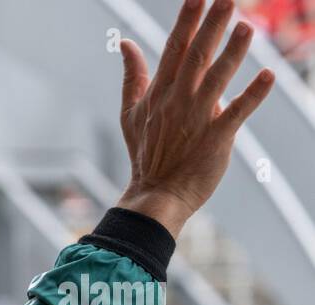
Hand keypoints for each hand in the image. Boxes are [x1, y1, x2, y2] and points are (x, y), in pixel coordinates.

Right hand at [116, 0, 272, 238]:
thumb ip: (132, 76)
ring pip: (217, 79)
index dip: (187, 21)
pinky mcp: (216, 138)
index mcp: (159, 93)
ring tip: (247, 27)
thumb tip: (124, 43)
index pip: (174, 49)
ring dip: (232, 53)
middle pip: (197, 56)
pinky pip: (236, 112)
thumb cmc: (146, 154)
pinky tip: (267, 76)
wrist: (156, 195)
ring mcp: (197, 119)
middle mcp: (177, 101)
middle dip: (212, 26)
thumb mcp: (129, 113)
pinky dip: (252, 95)